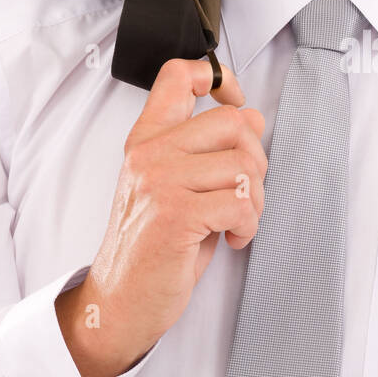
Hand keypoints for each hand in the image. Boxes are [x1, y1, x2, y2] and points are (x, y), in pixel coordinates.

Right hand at [56, 57, 266, 376]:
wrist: (121, 301)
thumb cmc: (153, 248)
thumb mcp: (176, 187)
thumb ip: (205, 151)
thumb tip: (252, 116)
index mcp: (147, 140)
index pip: (177, 75)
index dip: (218, 76)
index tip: (234, 99)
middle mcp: (150, 154)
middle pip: (233, 123)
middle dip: (256, 161)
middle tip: (243, 194)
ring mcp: (160, 182)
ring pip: (243, 166)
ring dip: (254, 201)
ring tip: (235, 223)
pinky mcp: (175, 214)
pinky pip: (240, 203)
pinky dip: (248, 225)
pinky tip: (231, 239)